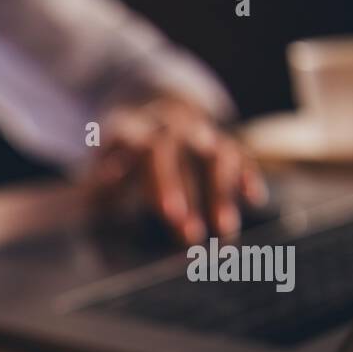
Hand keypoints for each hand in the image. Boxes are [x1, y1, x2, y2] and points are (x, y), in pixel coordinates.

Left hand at [89, 94, 267, 243]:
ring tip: (225, 230)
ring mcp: (199, 131)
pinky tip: (254, 199)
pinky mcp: (221, 141)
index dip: (165, 181)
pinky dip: (247, 175)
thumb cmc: (115, 155)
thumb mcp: (98, 162)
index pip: (154, 151)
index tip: (171, 214)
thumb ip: (101, 175)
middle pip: (187, 156)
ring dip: (222, 192)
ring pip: (217, 155)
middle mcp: (172, 125)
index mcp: (138, 129)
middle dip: (191, 196)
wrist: (146, 115)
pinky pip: (239, 154)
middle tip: (192, 236)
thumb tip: (110, 174)